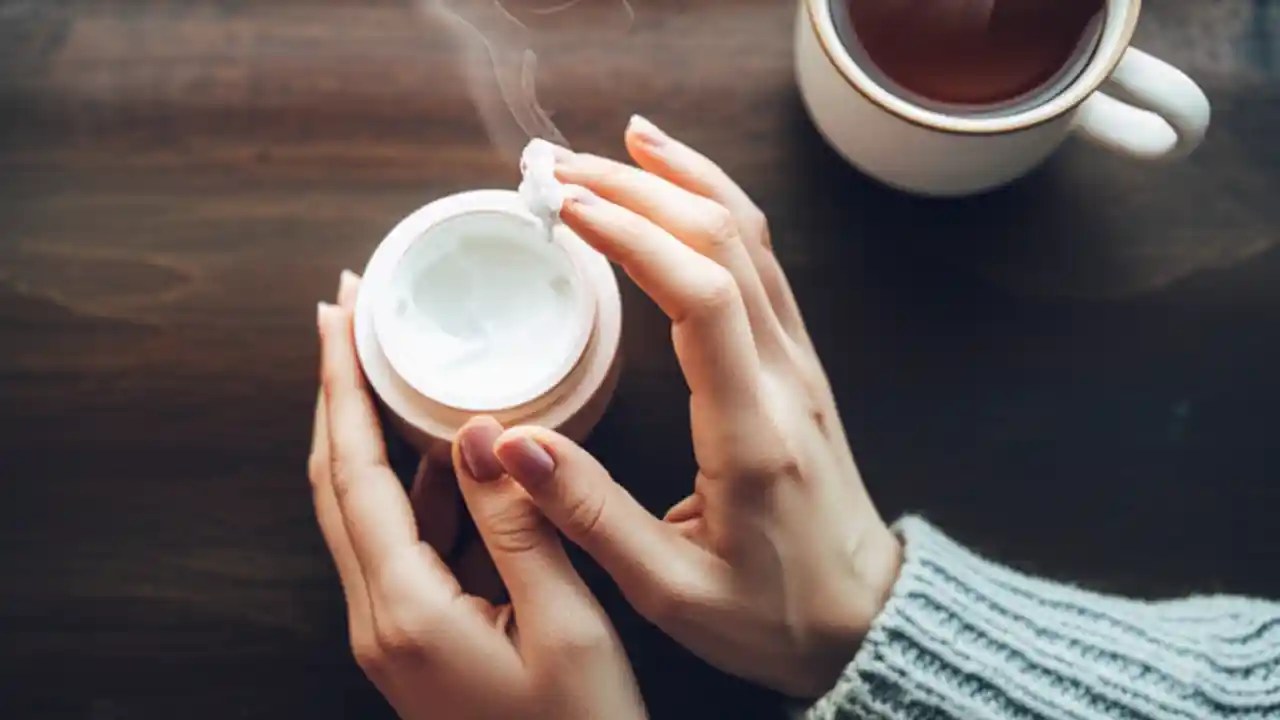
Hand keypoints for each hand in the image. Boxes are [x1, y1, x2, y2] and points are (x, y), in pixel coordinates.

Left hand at [309, 273, 645, 719]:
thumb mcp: (566, 625)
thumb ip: (518, 524)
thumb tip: (478, 431)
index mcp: (406, 610)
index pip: (355, 473)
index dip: (342, 385)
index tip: (339, 313)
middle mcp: (381, 617)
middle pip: (338, 480)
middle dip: (337, 390)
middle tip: (348, 313)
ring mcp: (394, 629)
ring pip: (363, 507)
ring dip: (370, 431)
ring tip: (390, 362)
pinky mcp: (419, 635)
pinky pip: (400, 540)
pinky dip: (412, 482)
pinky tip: (445, 450)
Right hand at [488, 117, 902, 697]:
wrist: (865, 620)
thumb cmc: (774, 615)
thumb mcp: (670, 591)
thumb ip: (589, 516)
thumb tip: (511, 444)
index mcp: (751, 431)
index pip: (700, 297)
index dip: (633, 236)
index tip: (564, 206)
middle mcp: (784, 380)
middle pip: (726, 244)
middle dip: (642, 188)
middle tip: (561, 164)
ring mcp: (799, 365)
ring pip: (753, 240)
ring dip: (687, 182)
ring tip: (625, 143)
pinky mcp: (797, 366)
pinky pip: (763, 265)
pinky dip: (719, 212)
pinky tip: (684, 194)